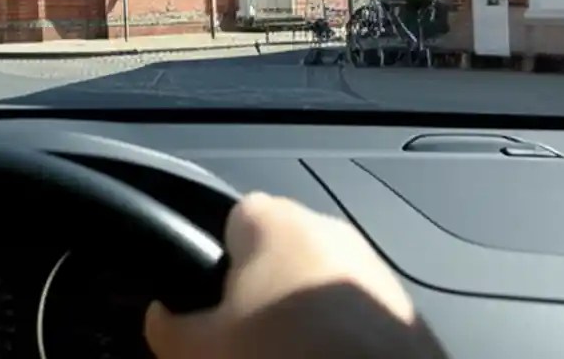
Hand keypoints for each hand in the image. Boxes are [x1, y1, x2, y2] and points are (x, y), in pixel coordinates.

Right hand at [145, 193, 445, 358]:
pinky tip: (326, 357)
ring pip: (315, 284)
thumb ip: (169, 326)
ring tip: (287, 352)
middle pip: (273, 254)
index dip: (212, 262)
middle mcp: (325, 227)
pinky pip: (353, 313)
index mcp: (272, 220)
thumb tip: (161, 317)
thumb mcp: (201, 348)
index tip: (210, 307)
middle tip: (245, 339)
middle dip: (259, 291)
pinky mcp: (402, 305)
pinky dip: (339, 334)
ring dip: (302, 314)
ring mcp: (370, 265)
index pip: (227, 219)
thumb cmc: (282, 351)